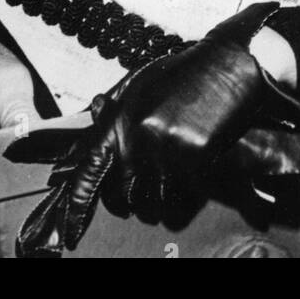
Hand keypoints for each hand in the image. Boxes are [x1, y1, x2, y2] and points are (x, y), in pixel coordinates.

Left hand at [6, 5, 299, 256]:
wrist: (231, 64)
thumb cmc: (188, 73)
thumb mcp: (142, 83)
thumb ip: (115, 109)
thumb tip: (91, 124)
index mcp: (120, 117)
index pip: (89, 171)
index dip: (77, 206)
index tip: (69, 233)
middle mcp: (137, 136)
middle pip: (121, 195)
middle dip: (130, 203)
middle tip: (143, 195)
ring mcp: (165, 149)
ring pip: (150, 203)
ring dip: (157, 205)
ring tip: (169, 187)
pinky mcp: (193, 159)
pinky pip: (180, 201)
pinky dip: (182, 203)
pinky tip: (189, 187)